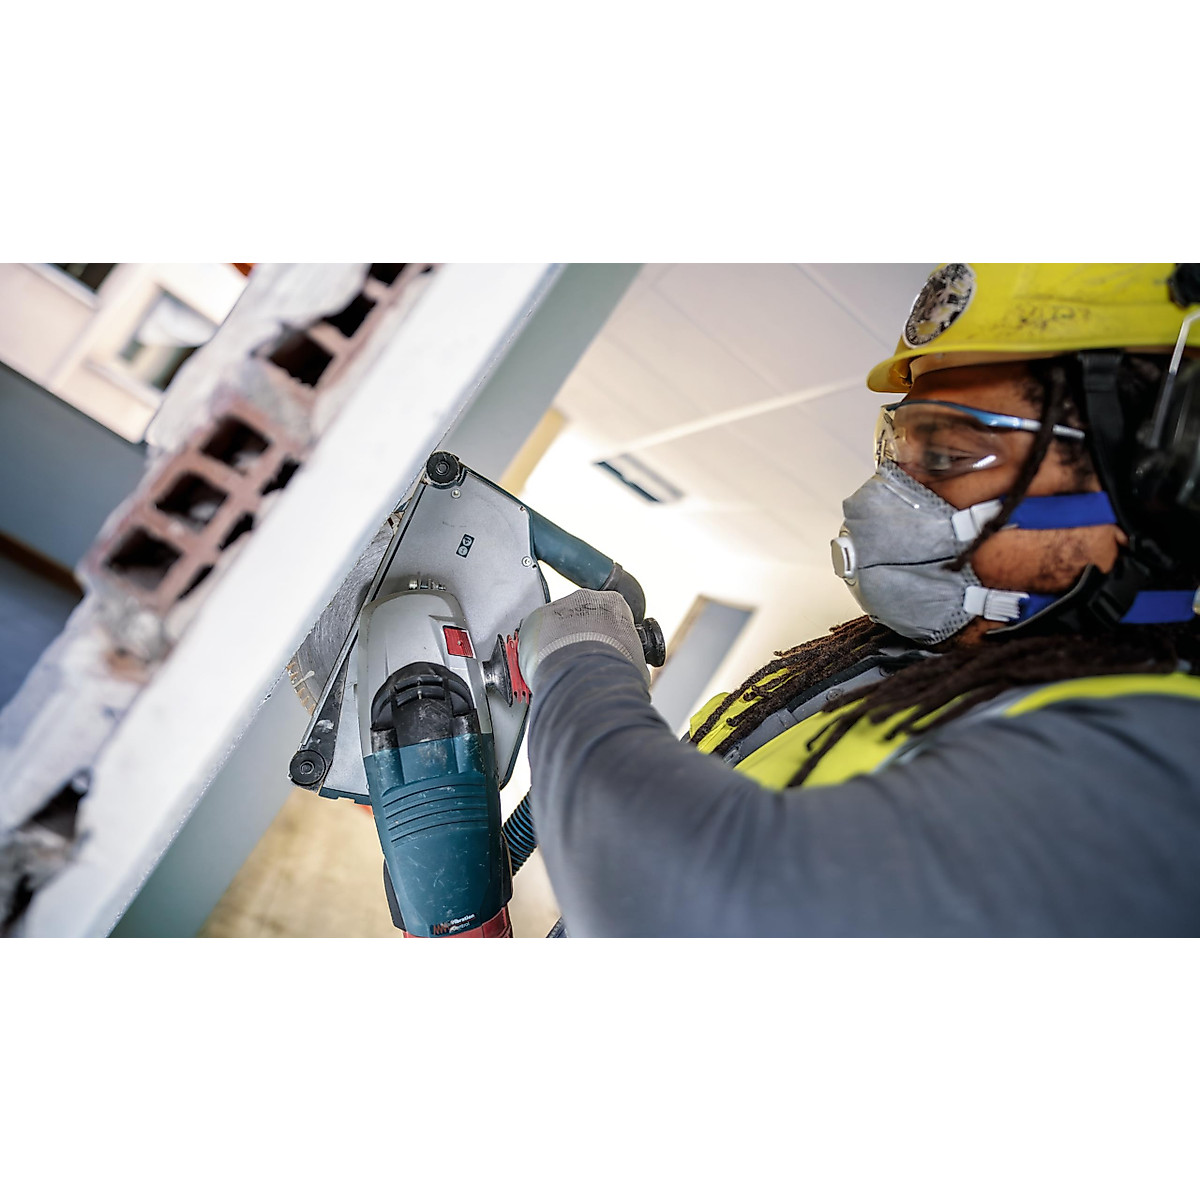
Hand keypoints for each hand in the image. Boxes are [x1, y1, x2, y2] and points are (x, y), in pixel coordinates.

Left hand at [517, 589, 649, 691]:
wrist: (587, 675)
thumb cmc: (614, 668)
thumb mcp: (635, 660)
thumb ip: (629, 656)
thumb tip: (630, 670)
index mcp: (613, 603)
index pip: (608, 613)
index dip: (605, 634)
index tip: (603, 647)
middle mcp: (584, 598)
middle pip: (580, 615)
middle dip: (578, 635)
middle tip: (581, 659)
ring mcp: (557, 607)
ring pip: (555, 624)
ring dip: (556, 642)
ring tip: (561, 667)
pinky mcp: (533, 620)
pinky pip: (534, 636)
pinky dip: (537, 651)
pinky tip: (545, 667)